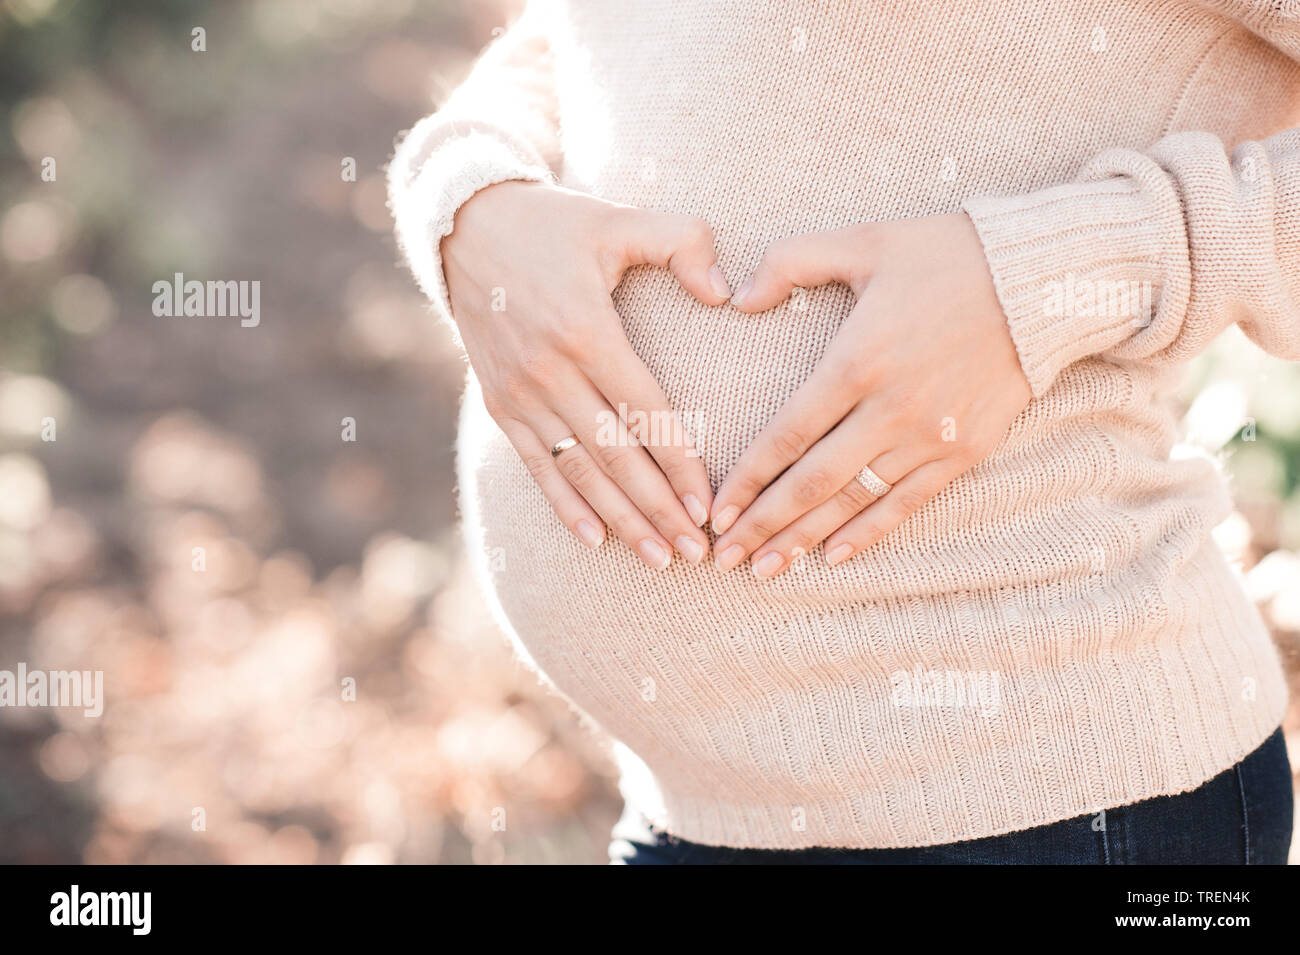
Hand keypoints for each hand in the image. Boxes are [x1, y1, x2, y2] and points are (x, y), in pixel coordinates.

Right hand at [444, 181, 731, 568]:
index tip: (709, 507)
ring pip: (579, 470)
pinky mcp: (498, 404)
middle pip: (615, 456)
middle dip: (658, 509)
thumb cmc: (556, 225)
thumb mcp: (620, 220)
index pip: (645, 413)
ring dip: (620, 519)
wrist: (465, 227)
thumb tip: (726, 295)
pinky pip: (535, 465)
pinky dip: (564, 504)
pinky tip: (594, 538)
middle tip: (697, 552)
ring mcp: (519, 393)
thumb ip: (682, 243)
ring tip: (658, 558)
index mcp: (586, 331)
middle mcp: (549, 371)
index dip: (679, 465)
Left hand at [709, 212, 1030, 576]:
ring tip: (766, 569)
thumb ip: (791, 261)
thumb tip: (738, 299)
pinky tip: (833, 557)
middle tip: (724, 556)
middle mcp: (890, 410)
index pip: (787, 435)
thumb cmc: (948, 255)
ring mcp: (930, 437)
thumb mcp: (864, 240)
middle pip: (812, 483)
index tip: (716, 511)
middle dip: (764, 524)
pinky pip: (906, 504)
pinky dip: (868, 533)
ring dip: (805, 538)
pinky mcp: (965, 452)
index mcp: (857, 361)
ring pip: (854, 502)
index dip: (748, 479)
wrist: (1045, 283)